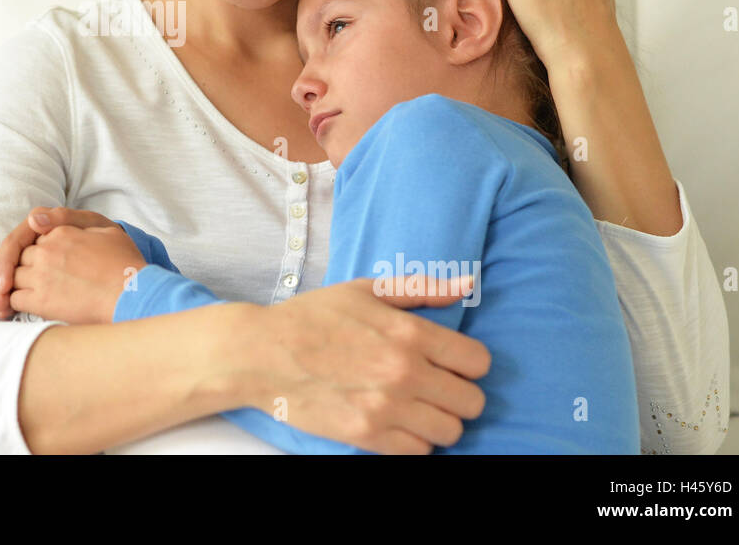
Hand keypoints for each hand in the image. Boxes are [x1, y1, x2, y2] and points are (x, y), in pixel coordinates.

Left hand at [0, 206, 142, 321]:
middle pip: (22, 257)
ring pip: (14, 276)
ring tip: (23, 296)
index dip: (40, 253)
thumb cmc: (126, 264)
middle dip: (24, 268)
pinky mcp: (41, 300)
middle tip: (29, 283)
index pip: (37, 240)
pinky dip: (15, 302)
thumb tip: (45, 224)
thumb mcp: (107, 230)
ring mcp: (42, 275)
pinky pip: (15, 298)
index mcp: (62, 231)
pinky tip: (22, 308)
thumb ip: (76, 223)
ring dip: (16, 285)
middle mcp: (48, 250)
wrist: (132, 295)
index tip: (45, 266)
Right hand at [233, 275, 489, 453]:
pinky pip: (418, 453)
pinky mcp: (365, 435)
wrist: (260, 353)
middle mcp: (404, 371)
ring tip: (415, 408)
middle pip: (472, 402)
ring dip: (438, 421)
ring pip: (450, 432)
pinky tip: (396, 424)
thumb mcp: (365, 290)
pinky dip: (413, 442)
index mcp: (408, 332)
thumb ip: (421, 289)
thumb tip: (466, 284)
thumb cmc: (311, 317)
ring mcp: (386, 407)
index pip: (478, 362)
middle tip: (433, 389)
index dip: (468, 364)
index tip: (449, 364)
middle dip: (457, 395)